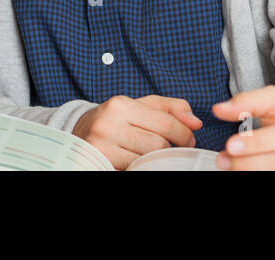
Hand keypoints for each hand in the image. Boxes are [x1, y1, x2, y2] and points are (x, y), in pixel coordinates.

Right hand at [73, 95, 202, 169]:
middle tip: (173, 149)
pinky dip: (142, 167)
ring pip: (147, 159)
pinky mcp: (100, 163)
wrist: (79, 134)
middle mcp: (108, 123)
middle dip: (171, 148)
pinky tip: (140, 162)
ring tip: (154, 154)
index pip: (166, 123)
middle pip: (158, 144)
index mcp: (121, 105)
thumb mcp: (140, 106)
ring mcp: (102, 146)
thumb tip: (196, 122)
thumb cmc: (117, 120)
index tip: (189, 140)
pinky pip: (134, 169)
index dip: (184, 134)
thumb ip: (170, 108)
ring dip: (157, 159)